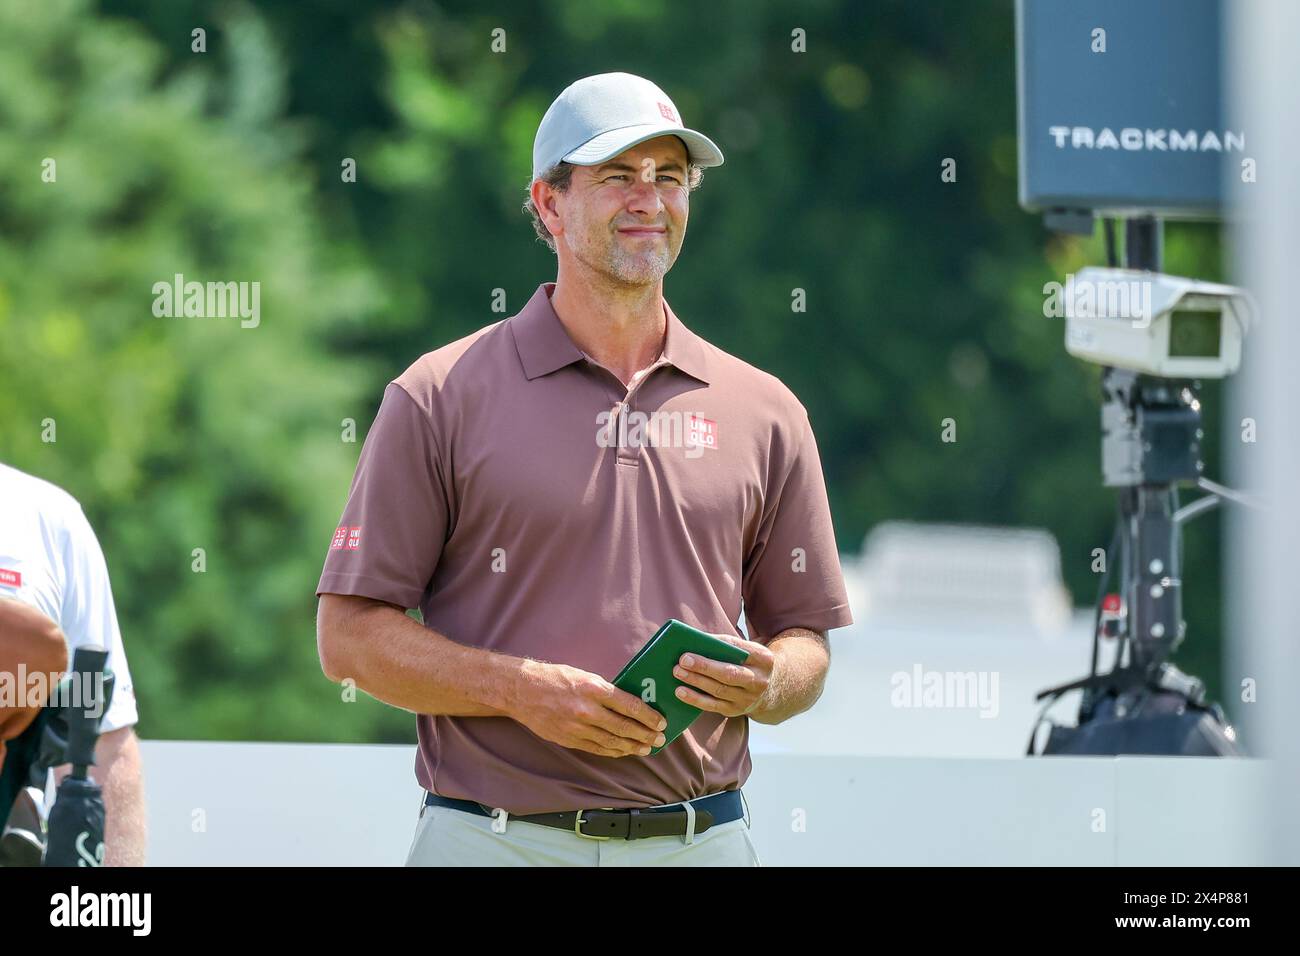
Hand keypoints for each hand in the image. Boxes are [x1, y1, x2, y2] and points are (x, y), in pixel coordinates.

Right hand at [508, 660, 667, 757]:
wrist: (522, 691)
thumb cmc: (555, 678)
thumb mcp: (584, 675)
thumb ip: (606, 690)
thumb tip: (630, 703)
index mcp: (594, 689)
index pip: (630, 705)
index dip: (649, 716)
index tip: (661, 721)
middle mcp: (587, 710)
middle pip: (625, 727)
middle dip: (646, 734)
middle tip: (660, 738)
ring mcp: (578, 727)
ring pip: (613, 741)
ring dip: (633, 746)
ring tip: (647, 748)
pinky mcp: (569, 739)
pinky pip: (597, 748)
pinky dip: (614, 751)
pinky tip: (624, 751)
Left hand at [673, 634, 773, 717]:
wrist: (772, 689)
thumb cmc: (749, 663)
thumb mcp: (748, 651)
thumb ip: (728, 645)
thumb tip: (696, 640)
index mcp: (763, 659)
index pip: (740, 649)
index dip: (719, 645)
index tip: (699, 641)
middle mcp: (758, 681)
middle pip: (729, 674)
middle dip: (704, 667)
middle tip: (683, 660)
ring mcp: (748, 699)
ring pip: (719, 690)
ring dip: (696, 681)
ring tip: (678, 672)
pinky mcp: (736, 711)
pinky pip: (713, 706)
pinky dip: (695, 699)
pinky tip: (680, 691)